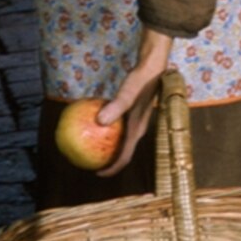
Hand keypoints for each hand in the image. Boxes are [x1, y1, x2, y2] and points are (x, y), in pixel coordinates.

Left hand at [93, 31, 175, 176]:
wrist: (152, 67)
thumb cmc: (141, 81)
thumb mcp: (127, 94)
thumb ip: (116, 107)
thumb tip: (99, 121)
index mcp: (137, 130)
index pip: (125, 157)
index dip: (112, 169)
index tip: (96, 173)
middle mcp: (137, 130)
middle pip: (122, 152)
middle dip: (107, 161)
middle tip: (89, 162)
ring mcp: (135, 122)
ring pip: (119, 141)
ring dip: (106, 147)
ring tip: (88, 146)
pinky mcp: (131, 114)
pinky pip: (116, 127)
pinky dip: (105, 129)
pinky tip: (91, 122)